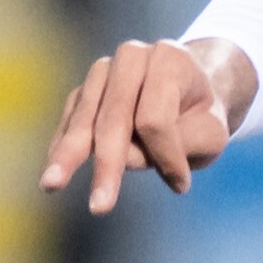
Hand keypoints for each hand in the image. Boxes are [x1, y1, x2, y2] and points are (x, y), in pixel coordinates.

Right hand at [43, 36, 254, 213]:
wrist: (191, 91)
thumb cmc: (202, 117)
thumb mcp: (211, 133)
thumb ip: (178, 145)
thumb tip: (126, 159)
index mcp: (171, 59)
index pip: (156, 117)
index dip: (165, 155)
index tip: (181, 184)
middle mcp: (132, 56)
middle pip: (115, 117)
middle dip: (108, 164)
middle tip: (100, 206)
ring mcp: (103, 71)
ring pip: (85, 118)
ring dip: (67, 155)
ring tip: (50, 184)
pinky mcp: (84, 90)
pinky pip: (70, 120)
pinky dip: (61, 146)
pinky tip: (52, 172)